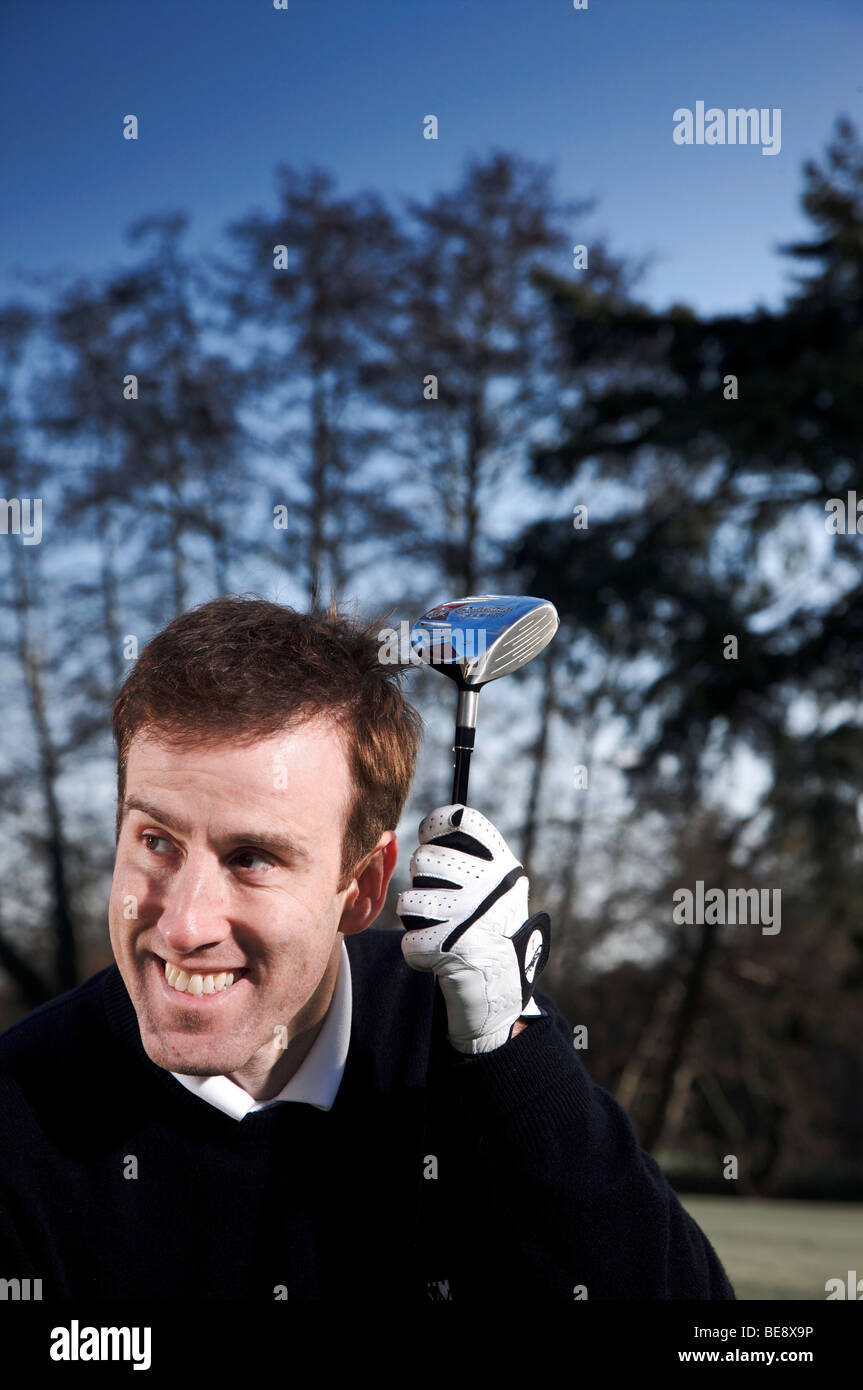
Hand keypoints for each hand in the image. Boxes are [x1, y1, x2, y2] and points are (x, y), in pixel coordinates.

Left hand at [396, 804, 550, 1053]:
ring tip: (435, 926)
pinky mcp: (452, 950)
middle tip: (437, 898)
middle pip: (423, 860)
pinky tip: (437, 953)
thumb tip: (428, 826)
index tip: (430, 839)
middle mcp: (491, 887)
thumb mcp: (495, 886)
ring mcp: (471, 917)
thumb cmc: (488, 928)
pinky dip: (417, 953)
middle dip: (420, 881)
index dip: (435, 827)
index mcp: (503, 866)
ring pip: (409, 900)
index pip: (461, 820)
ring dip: (415, 919)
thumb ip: (469, 856)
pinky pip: (408, 941)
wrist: (502, 985)